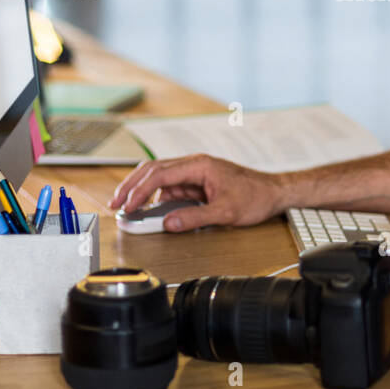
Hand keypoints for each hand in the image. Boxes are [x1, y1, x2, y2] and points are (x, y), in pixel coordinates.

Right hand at [108, 154, 284, 231]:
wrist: (274, 192)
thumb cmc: (255, 196)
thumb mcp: (225, 212)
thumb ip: (195, 218)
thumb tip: (168, 223)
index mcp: (199, 165)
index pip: (160, 174)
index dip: (139, 190)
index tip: (126, 205)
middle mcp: (194, 165)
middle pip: (153, 170)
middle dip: (131, 187)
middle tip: (115, 204)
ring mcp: (194, 173)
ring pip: (159, 177)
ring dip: (141, 191)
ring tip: (126, 208)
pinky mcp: (197, 183)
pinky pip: (170, 188)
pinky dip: (155, 197)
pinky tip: (148, 209)